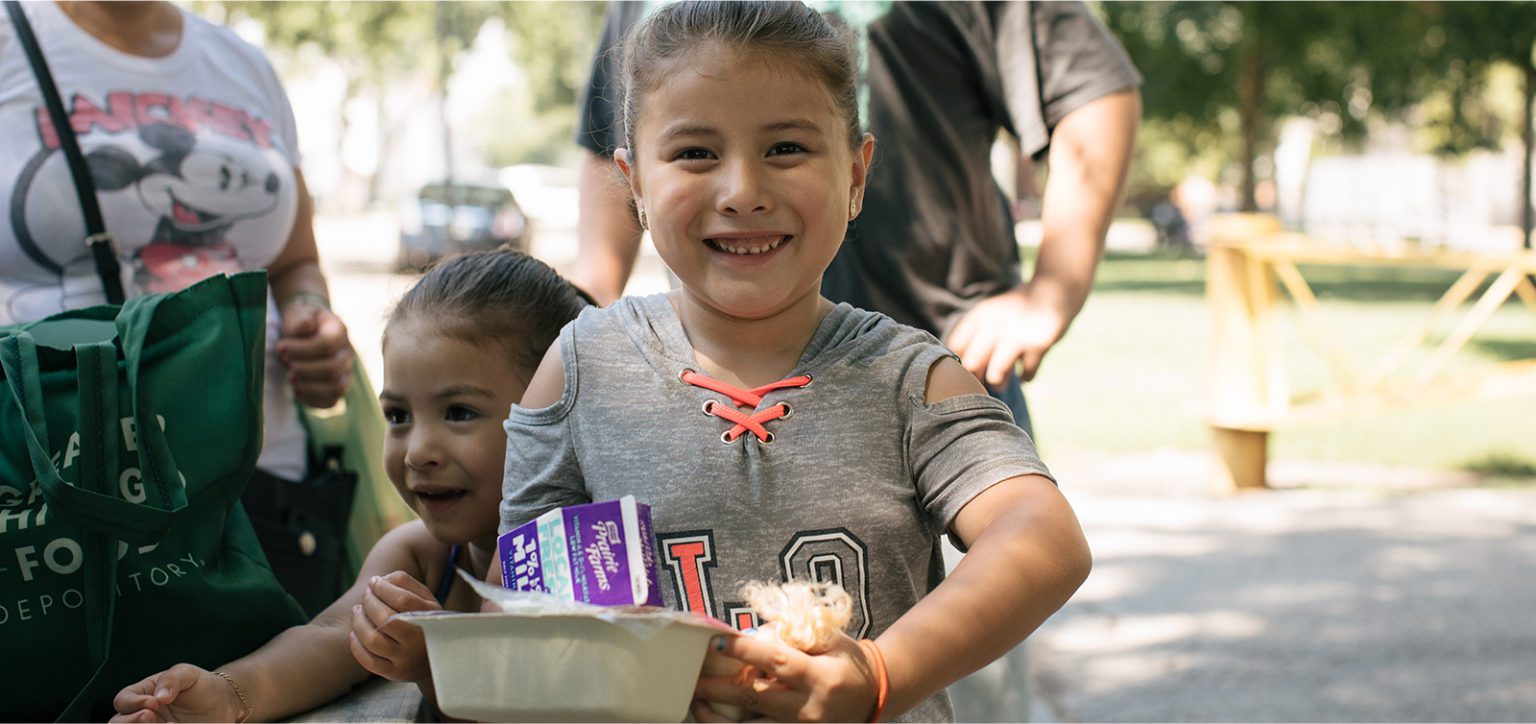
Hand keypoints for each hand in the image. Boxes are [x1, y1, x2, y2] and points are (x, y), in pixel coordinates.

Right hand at [110, 664, 241, 722]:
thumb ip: (171, 679)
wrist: (224, 702)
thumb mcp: (187, 673)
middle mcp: (142, 715)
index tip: (153, 703)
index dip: (132, 703)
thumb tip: (158, 696)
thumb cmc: (201, 685)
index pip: (122, 700)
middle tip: (150, 717)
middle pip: (118, 723)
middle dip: (130, 722)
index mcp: (142, 694)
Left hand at [276, 299, 352, 407]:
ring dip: (310, 387)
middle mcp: (347, 353)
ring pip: (337, 388)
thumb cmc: (301, 321)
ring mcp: (346, 372)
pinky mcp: (338, 387)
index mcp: (339, 331)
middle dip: (304, 369)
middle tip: (285, 363)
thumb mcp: (299, 314)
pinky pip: (332, 401)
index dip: (302, 349)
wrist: (307, 330)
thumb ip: (301, 319)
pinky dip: (313, 401)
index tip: (281, 347)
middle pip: (333, 369)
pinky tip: (296, 391)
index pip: (327, 344)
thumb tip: (306, 326)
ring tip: (290, 379)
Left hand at [349, 571, 441, 684]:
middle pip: (386, 619)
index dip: (383, 588)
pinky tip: (356, 632)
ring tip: (357, 610)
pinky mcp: (393, 674)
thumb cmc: (427, 621)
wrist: (438, 660)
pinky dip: (356, 644)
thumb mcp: (426, 600)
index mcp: (430, 619)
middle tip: (366, 595)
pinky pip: (368, 660)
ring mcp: (405, 660)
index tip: (375, 581)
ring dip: (358, 621)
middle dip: (369, 602)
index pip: (402, 600)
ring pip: (373, 640)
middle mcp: (418, 642)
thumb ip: (406, 584)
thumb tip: (379, 580)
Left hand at [691, 632, 878, 722]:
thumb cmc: (848, 661)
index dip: (745, 653)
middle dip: (718, 690)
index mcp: (821, 677)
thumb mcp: (829, 641)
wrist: (874, 695)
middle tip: (692, 681)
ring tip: (695, 705)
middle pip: (755, 699)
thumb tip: (751, 636)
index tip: (717, 642)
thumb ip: (793, 638)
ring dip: (719, 719)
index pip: (777, 662)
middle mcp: (809, 708)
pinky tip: (717, 719)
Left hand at [944, 284, 1069, 386]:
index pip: (955, 347)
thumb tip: (959, 372)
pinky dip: (1025, 377)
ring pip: (996, 374)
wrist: (1055, 289)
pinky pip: (1026, 373)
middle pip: (972, 364)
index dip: (955, 365)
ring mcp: (1018, 334)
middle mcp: (995, 323)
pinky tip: (1025, 374)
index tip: (961, 373)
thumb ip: (975, 338)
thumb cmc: (1018, 310)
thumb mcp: (991, 315)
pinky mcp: (1039, 344)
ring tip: (1001, 383)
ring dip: (998, 384)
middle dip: (974, 380)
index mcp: (980, 315)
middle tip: (979, 385)